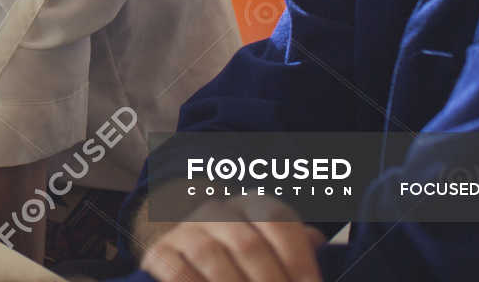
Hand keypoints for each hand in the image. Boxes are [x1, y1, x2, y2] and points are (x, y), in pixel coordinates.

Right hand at [138, 195, 324, 281]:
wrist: (186, 250)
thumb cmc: (242, 257)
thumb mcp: (270, 245)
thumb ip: (295, 246)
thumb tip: (318, 242)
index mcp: (252, 206)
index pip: (278, 222)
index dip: (298, 260)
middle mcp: (217, 211)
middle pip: (248, 245)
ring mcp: (186, 230)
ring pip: (211, 257)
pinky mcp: (160, 252)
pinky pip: (178, 272)